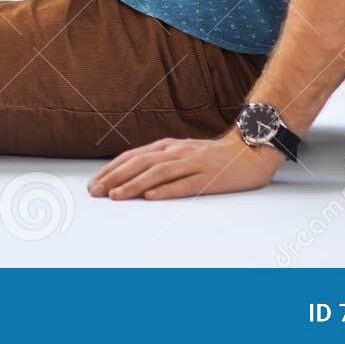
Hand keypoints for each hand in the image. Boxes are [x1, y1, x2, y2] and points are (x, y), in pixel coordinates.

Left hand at [88, 129, 282, 200]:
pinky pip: (185, 184)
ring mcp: (193, 163)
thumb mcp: (181, 153)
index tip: (94, 183)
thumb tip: (129, 174)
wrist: (249, 151)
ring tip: (116, 196)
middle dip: (115, 178)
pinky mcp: (208, 177)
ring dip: (134, 184)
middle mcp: (177, 152)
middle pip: (140, 163)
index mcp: (167, 146)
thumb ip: (159, 161)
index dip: (111, 170)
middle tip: (96, 192)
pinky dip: (166, 190)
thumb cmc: (212, 157)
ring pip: (158, 173)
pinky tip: (151, 197)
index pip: (133, 157)